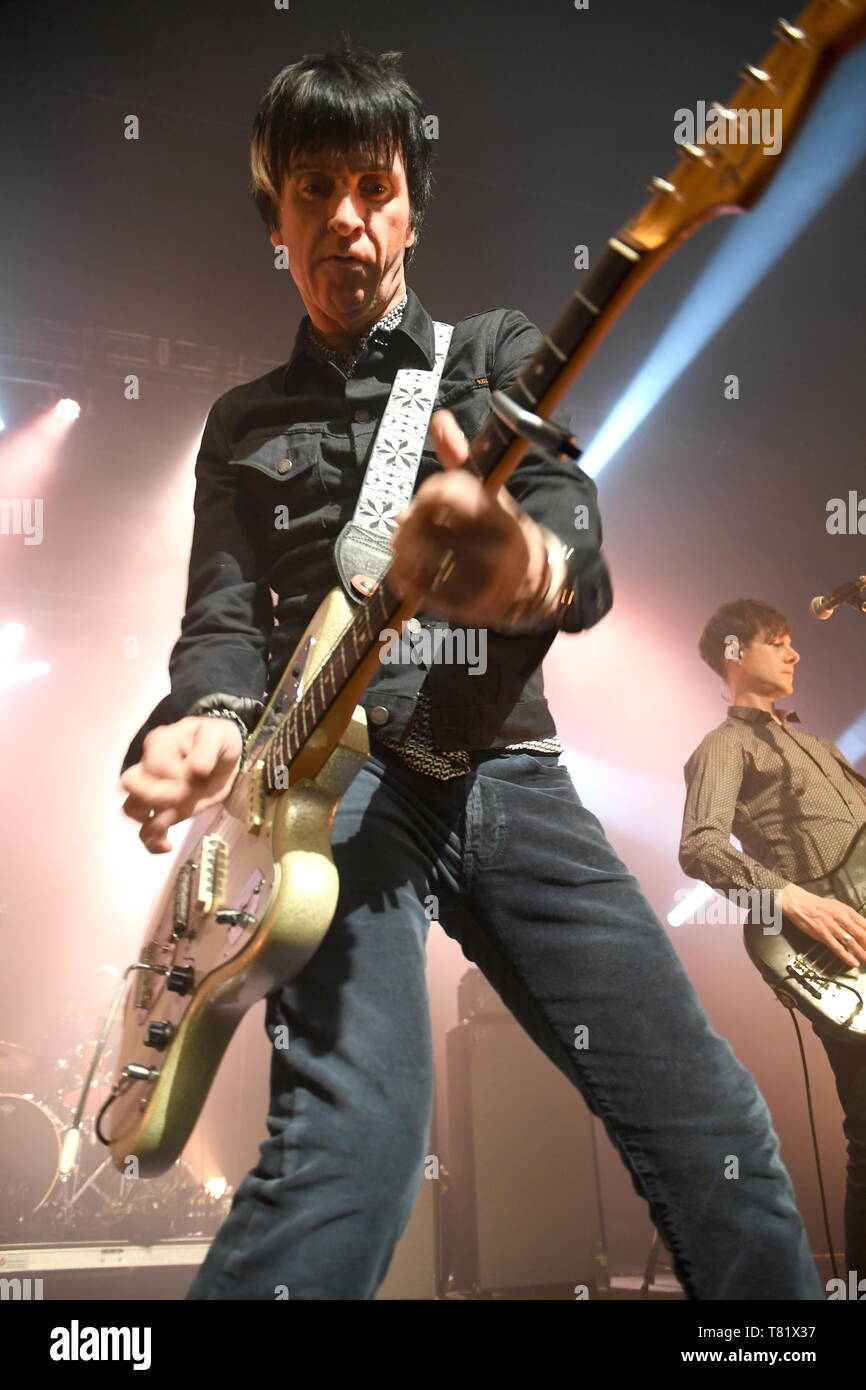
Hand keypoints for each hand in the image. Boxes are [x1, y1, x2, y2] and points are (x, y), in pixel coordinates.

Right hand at [119, 716, 242, 853]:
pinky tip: (167, 847)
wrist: (224, 757)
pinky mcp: (164, 812)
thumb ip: (206, 750)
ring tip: (172, 821)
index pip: (155, 764)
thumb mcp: (217, 736)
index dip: (174, 775)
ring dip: (150, 820)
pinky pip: (147, 831)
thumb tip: (195, 769)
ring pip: (132, 809)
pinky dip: (152, 842)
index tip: (197, 775)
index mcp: (161, 743)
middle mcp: (149, 767)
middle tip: (180, 797)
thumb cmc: (217, 740)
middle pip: (131, 784)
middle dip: (154, 796)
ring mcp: (154, 792)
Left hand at [388, 409, 548, 625]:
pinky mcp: (469, 608)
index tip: (429, 492)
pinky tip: (401, 565)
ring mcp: (483, 584)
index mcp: (504, 518)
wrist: (531, 582)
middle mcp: (498, 552)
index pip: (453, 495)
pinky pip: (423, 592)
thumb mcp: (490, 491)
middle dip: (412, 521)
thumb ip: (461, 457)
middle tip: (403, 519)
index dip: (432, 490)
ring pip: (423, 562)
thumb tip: (439, 418)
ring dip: (403, 548)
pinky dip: (404, 576)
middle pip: (433, 528)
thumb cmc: (500, 528)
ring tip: (400, 541)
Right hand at [780, 883, 865, 969]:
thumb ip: (849, 916)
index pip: (865, 925)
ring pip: (851, 943)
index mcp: (846, 911)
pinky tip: (853, 962)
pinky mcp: (823, 934)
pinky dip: (846, 957)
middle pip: (862, 935)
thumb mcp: (836, 906)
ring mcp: (832, 927)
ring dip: (862, 953)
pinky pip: (837, 948)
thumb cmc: (816, 904)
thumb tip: (860, 926)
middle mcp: (841, 918)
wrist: (798, 902)